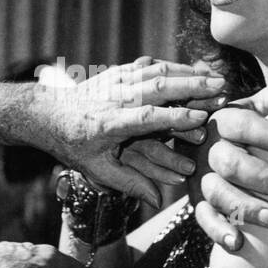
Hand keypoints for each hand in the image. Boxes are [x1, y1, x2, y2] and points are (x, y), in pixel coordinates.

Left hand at [33, 57, 224, 207]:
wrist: (46, 114)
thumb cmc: (72, 145)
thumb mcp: (95, 170)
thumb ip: (128, 183)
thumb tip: (156, 202)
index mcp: (110, 124)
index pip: (147, 118)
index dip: (175, 117)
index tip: (201, 117)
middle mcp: (115, 98)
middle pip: (158, 87)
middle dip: (193, 86)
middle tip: (222, 88)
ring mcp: (116, 80)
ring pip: (157, 71)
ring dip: (189, 73)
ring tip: (216, 77)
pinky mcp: (117, 71)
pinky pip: (149, 64)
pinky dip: (173, 65)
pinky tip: (192, 69)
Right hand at [192, 77, 267, 251]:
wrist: (221, 143)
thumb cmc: (252, 122)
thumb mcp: (267, 104)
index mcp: (224, 119)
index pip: (243, 124)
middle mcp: (209, 148)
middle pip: (230, 163)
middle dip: (262, 177)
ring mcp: (201, 177)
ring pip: (216, 192)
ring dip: (243, 206)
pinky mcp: (197, 201)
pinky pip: (203, 217)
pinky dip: (218, 230)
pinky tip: (238, 243)